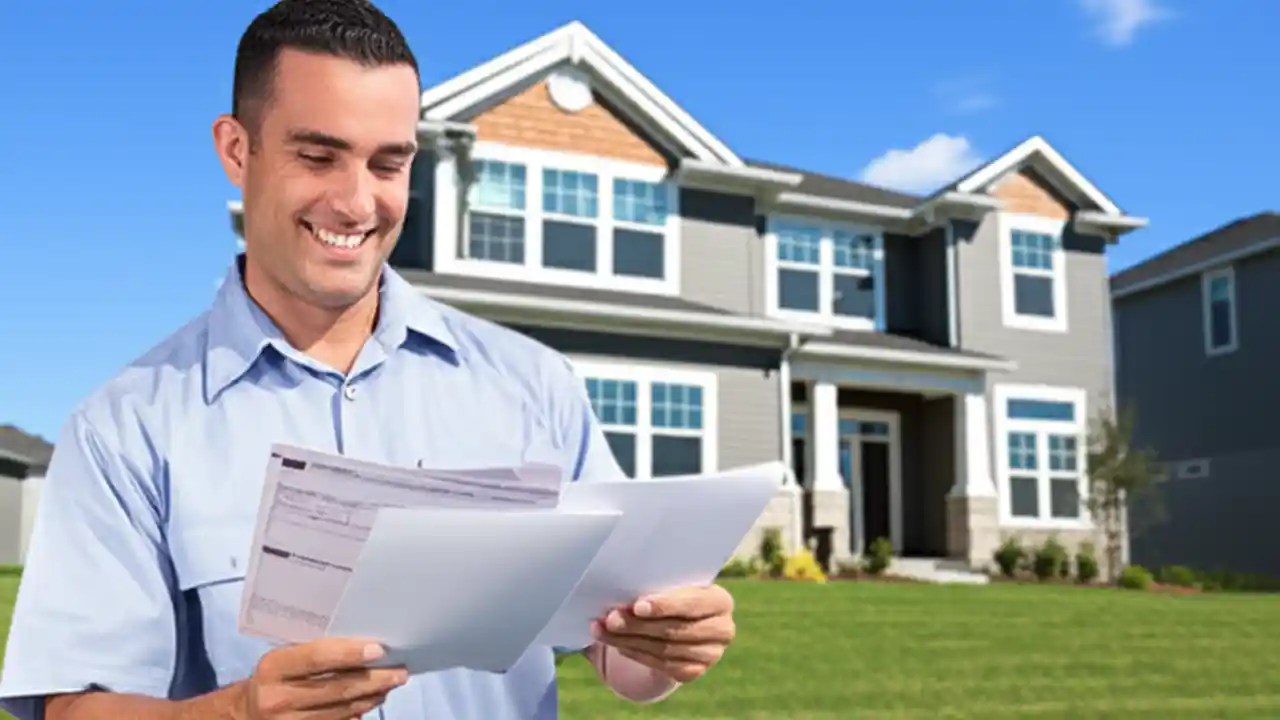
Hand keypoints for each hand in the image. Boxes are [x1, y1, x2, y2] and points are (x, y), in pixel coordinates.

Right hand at [240, 638, 407, 719]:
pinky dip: (358, 712)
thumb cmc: (274, 677)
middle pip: (338, 688)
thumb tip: (363, 646)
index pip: (318, 658)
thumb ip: (313, 652)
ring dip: (372, 697)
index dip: (350, 653)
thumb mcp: (282, 658)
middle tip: (400, 671)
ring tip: (391, 684)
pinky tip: (372, 701)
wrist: (245, 714)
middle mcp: (278, 699)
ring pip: (342, 710)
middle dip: (374, 680)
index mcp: (273, 668)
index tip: (380, 650)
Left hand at [590, 584, 735, 683]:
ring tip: (603, 631)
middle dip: (638, 625)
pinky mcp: (693, 671)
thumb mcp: (671, 583)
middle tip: (611, 619)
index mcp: (720, 601)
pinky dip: (636, 654)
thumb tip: (622, 592)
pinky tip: (619, 645)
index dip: (665, 605)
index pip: (693, 603)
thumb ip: (656, 585)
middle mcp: (722, 630)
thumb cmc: (674, 591)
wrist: (682, 618)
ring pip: (664, 650)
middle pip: (675, 630)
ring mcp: (710, 655)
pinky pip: (661, 666)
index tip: (637, 606)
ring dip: (629, 640)